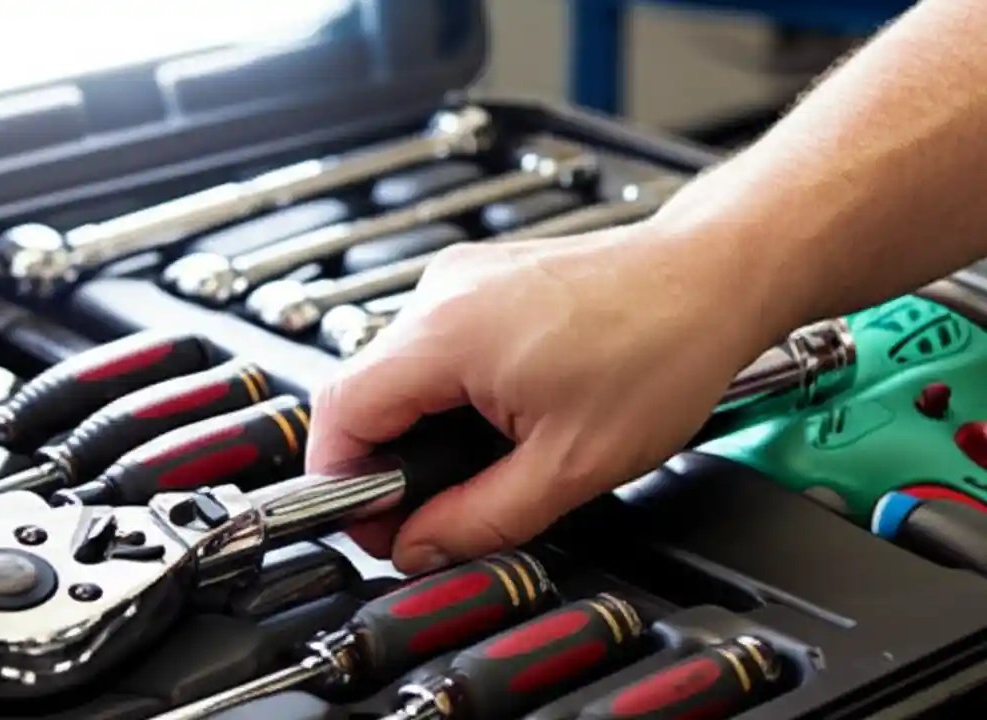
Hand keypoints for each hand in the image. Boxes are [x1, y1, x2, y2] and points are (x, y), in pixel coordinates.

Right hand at [308, 218, 792, 573]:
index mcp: (447, 335)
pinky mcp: (479, 280)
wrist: (712, 276)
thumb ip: (479, 520)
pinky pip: (429, 345)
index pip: (339, 415)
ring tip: (471, 465)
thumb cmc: (664, 349)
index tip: (372, 523)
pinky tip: (491, 419)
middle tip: (422, 514)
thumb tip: (419, 548)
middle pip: (361, 393)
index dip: (342, 482)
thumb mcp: (570, 466)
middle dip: (380, 463)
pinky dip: (441, 393)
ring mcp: (458, 280)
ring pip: (394, 371)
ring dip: (414, 428)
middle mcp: (440, 294)